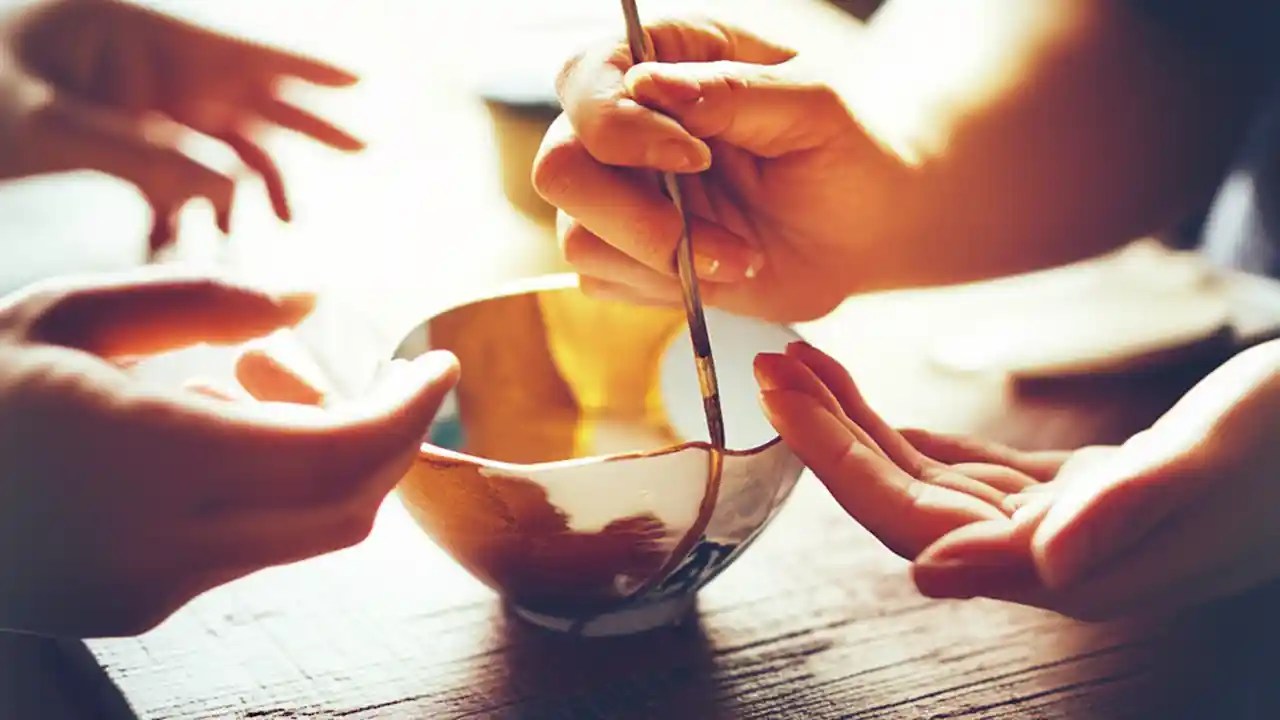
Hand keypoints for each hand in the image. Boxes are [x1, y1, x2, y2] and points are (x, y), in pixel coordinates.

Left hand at [0, 0, 362, 252]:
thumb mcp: (40, 128)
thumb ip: (138, 156)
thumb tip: (229, 189)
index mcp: (130, 30)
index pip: (236, 48)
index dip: (304, 67)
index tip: (364, 84)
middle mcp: (143, 62)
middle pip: (242, 91)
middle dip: (301, 123)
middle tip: (364, 146)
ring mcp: (131, 101)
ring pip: (214, 141)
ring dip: (243, 185)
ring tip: (278, 227)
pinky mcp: (114, 137)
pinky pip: (172, 175)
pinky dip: (184, 212)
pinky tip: (186, 250)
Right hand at [0, 271, 456, 636]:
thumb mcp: (70, 310)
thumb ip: (203, 300)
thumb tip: (312, 302)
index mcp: (148, 456)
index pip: (340, 451)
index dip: (408, 409)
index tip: (440, 364)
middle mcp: (164, 542)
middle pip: (347, 505)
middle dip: (385, 435)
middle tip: (371, 367)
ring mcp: (153, 590)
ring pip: (306, 530)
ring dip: (321, 456)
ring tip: (246, 378)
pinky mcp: (140, 609)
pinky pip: (252, 547)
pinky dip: (271, 488)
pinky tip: (211, 427)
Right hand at [533, 18, 910, 321]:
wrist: (868, 226)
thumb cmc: (847, 148)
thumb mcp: (812, 105)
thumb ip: (731, 91)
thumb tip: (650, 86)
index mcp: (664, 60)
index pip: (586, 80)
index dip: (619, 127)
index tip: (696, 158)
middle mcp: (626, 126)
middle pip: (559, 166)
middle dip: (627, 213)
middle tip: (696, 235)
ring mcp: (621, 194)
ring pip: (577, 236)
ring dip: (659, 259)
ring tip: (738, 256)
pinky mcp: (629, 255)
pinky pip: (603, 280)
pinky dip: (662, 287)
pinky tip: (722, 270)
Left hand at [756, 339, 1279, 619]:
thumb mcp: (1207, 462)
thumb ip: (1101, 518)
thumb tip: (949, 576)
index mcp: (1062, 567)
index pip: (909, 522)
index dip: (834, 462)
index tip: (781, 397)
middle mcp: (1051, 558)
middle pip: (904, 500)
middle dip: (832, 434)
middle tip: (775, 362)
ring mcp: (1068, 527)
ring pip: (935, 480)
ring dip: (868, 425)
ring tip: (811, 365)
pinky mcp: (1088, 495)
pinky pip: (981, 472)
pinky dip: (926, 438)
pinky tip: (888, 416)